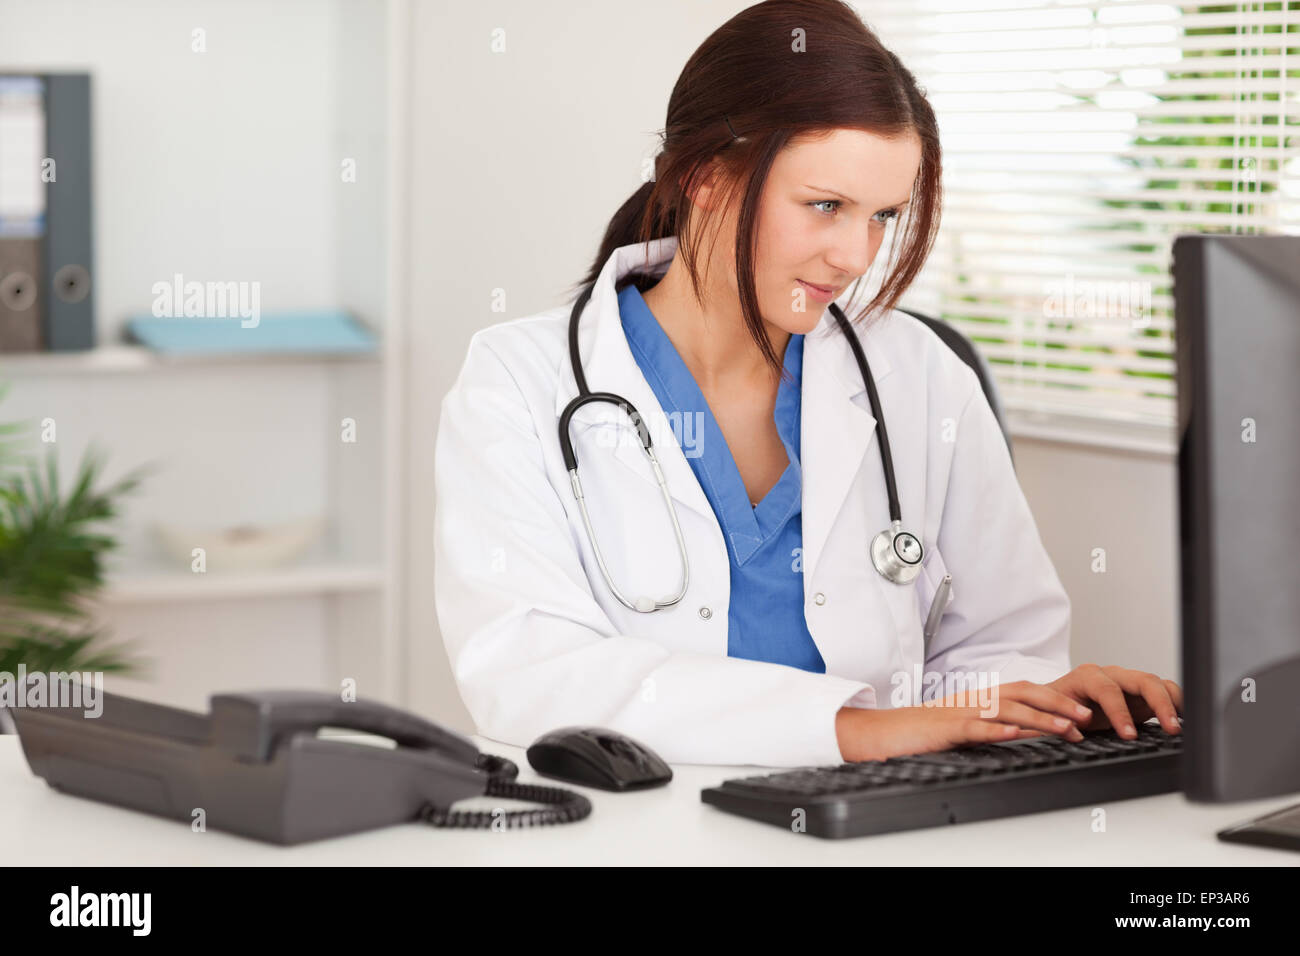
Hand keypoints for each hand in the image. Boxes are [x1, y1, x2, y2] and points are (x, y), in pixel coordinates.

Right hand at [836, 680, 1092, 761]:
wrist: (881, 734)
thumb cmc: (919, 734)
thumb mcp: (962, 728)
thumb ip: (991, 726)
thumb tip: (1023, 731)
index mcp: (978, 699)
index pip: (1023, 692)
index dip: (1053, 699)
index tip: (1080, 713)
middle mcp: (973, 701)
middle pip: (1022, 693)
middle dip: (1057, 703)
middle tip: (1085, 716)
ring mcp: (959, 714)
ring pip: (1005, 709)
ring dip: (1038, 717)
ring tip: (1064, 727)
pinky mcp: (944, 730)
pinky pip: (974, 727)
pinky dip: (996, 729)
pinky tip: (1014, 733)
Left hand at [1045, 664, 1183, 738]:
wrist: (1054, 706)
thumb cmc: (1051, 710)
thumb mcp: (1049, 717)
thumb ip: (1060, 722)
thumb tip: (1075, 732)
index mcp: (1086, 677)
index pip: (1108, 689)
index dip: (1120, 711)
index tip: (1129, 735)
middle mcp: (1110, 676)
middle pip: (1142, 680)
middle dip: (1159, 703)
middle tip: (1170, 728)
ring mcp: (1128, 684)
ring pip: (1157, 684)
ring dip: (1172, 703)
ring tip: (1181, 726)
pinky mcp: (1140, 697)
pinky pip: (1164, 694)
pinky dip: (1176, 705)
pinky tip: (1184, 721)